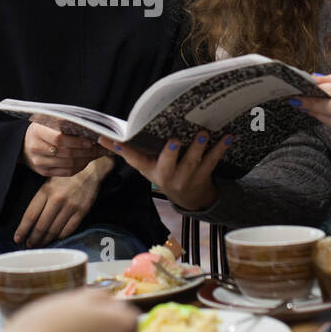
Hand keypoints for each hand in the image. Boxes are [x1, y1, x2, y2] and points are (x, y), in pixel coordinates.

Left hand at [14, 157, 111, 246]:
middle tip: (29, 245)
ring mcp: (70, 206)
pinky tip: (55, 238)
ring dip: (45, 240)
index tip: (17, 238)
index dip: (22, 230)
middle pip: (41, 226)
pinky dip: (60, 237)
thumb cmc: (65, 177)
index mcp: (46, 191)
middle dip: (33, 239)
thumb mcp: (48, 182)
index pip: (30, 215)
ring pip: (54, 230)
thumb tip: (29, 221)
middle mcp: (57, 199)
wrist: (89, 170)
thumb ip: (39, 199)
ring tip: (40, 244)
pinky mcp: (82, 212)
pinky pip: (68, 230)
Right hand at [22, 121, 100, 176]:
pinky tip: (87, 160)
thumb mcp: (49, 120)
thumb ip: (66, 121)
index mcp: (37, 131)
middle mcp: (36, 148)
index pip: (58, 138)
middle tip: (100, 148)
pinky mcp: (44, 172)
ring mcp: (39, 162)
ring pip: (68, 164)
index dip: (76, 141)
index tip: (90, 141)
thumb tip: (89, 127)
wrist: (24, 144)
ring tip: (96, 153)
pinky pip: (66, 172)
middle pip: (66, 153)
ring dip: (86, 159)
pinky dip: (80, 166)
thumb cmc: (42, 129)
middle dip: (86, 151)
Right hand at [98, 132, 229, 211]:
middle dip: (170, 153)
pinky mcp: (203, 177)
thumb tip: (102, 136)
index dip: (123, 150)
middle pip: (167, 163)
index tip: (114, 139)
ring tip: (203, 133)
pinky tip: (228, 137)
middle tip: (173, 140)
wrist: (190, 199)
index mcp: (151, 170)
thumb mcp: (146, 166)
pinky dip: (220, 149)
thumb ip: (129, 151)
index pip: (134, 159)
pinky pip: (213, 162)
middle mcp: (167, 176)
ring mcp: (186, 178)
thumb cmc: (165, 174)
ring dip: (199, 147)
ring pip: (192, 161)